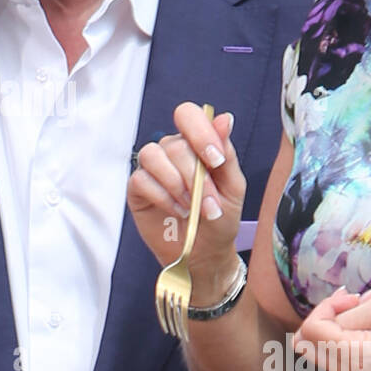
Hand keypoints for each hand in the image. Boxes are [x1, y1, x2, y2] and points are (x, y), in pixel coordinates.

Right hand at [127, 101, 247, 302]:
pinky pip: (141, 179)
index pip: (188, 115)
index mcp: (197, 144)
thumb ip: (226, 154)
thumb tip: (224, 118)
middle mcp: (172, 151)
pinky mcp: (137, 189)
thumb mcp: (233, 188)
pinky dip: (162, 196)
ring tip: (190, 208)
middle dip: (195, 177)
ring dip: (177, 185)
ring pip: (153, 155)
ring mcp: (153, 169)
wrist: (205, 254)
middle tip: (208, 204)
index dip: (199, 132)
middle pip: (175, 144)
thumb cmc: (221, 219)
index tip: (214, 161)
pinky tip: (177, 211)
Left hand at [295, 288, 370, 370]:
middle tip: (354, 301)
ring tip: (366, 310)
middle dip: (325, 316)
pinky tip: (368, 324)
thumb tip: (306, 331)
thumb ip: (340, 319)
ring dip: (335, 324)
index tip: (351, 297)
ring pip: (319, 349)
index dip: (325, 307)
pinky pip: (334, 356)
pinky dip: (342, 336)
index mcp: (358, 359)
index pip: (311, 331)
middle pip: (308, 344)